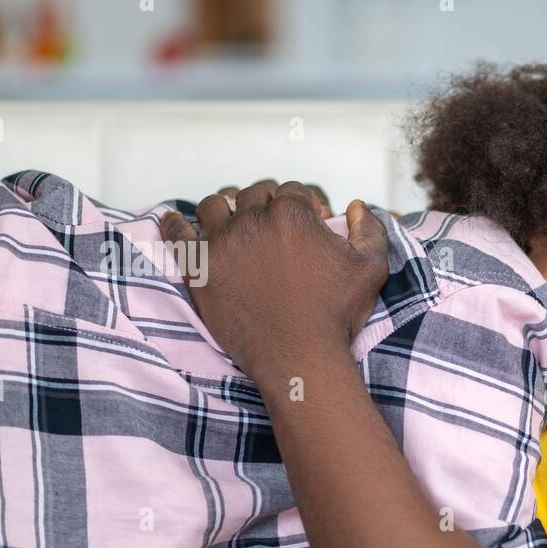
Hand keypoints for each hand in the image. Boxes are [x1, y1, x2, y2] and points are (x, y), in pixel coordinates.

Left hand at [160, 181, 386, 385]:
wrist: (300, 356)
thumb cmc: (335, 315)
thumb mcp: (371, 269)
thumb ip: (369, 229)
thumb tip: (355, 206)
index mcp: (291, 214)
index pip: (292, 190)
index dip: (302, 205)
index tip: (306, 224)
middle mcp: (251, 220)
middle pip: (252, 194)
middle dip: (265, 204)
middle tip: (272, 228)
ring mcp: (220, 243)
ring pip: (213, 206)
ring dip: (224, 209)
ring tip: (232, 225)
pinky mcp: (198, 268)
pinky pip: (177, 233)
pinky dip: (176, 224)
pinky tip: (178, 223)